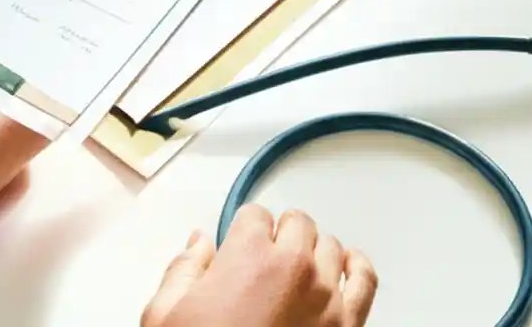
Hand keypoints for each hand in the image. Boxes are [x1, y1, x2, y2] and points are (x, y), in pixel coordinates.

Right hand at [142, 205, 377, 326]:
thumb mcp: (166, 315)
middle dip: (279, 234)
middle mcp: (294, 268)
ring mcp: (326, 295)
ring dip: (313, 250)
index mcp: (249, 256)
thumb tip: (198, 243)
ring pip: (330, 246)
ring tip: (298, 264)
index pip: (255, 216)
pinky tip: (347, 265)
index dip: (244, 230)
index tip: (240, 243)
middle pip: (297, 224)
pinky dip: (357, 268)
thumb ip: (184, 270)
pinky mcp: (347, 324)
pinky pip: (365, 280)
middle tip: (265, 255)